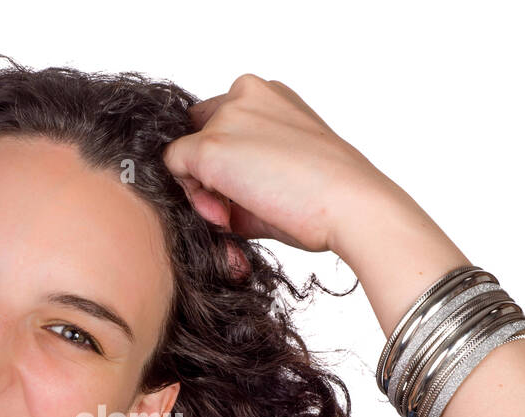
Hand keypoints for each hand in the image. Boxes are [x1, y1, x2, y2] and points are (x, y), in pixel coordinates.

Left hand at [162, 73, 390, 259]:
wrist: (350, 205)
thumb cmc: (326, 198)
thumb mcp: (281, 174)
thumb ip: (242, 175)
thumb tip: (211, 201)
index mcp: (270, 95)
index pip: (222, 121)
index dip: (227, 160)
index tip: (248, 192)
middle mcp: (246, 93)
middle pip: (200, 132)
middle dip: (210, 171)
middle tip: (234, 207)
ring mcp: (226, 118)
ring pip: (186, 152)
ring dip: (201, 187)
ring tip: (232, 215)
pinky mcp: (209, 147)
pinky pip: (174, 168)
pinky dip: (191, 197)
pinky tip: (223, 215)